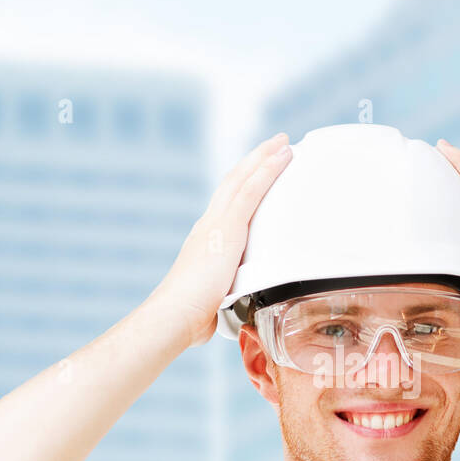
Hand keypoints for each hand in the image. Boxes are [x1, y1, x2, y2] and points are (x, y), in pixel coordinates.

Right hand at [155, 132, 292, 348]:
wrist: (174, 315)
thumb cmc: (191, 318)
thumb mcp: (215, 302)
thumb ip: (226, 299)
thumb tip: (229, 315)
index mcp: (206, 240)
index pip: (227, 204)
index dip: (243, 184)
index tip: (258, 171)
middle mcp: (209, 225)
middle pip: (234, 182)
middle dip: (255, 161)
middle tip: (276, 144)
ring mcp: (217, 224)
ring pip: (243, 178)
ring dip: (265, 157)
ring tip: (285, 142)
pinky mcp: (227, 227)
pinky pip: (252, 190)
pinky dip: (268, 169)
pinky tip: (283, 155)